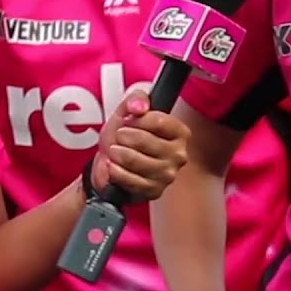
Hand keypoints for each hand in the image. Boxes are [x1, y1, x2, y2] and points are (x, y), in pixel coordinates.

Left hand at [90, 82, 189, 201]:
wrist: (111, 163)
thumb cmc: (125, 136)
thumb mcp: (127, 111)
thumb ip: (136, 100)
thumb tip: (138, 107)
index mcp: (179, 133)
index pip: (158, 121)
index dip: (136, 119)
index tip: (127, 120)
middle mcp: (179, 155)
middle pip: (144, 140)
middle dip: (123, 136)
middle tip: (119, 136)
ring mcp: (167, 175)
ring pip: (135, 160)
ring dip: (117, 153)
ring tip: (114, 150)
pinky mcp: (153, 191)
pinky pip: (130, 180)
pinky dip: (114, 171)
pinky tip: (111, 166)